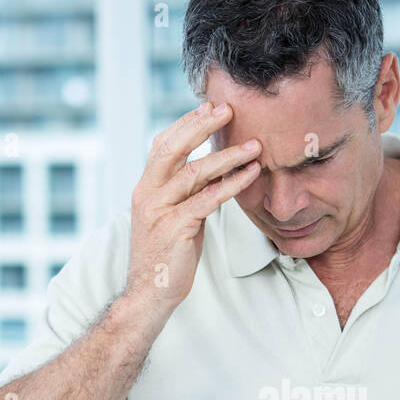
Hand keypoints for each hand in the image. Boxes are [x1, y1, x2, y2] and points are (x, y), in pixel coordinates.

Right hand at [125, 101, 261, 321]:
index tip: (209, 106)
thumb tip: (212, 171)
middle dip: (202, 125)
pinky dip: (232, 184)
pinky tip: (251, 174)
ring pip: (194, 171)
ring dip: (227, 155)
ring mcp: (159, 210)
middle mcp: (147, 193)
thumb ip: (186, 193)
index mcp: (145, 187)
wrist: (150, 293)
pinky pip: (208, 199)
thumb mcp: (174, 216)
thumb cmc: (166, 256)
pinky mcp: (175, 228)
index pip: (162, 144)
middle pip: (174, 148)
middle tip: (229, 108)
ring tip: (254, 145)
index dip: (186, 123)